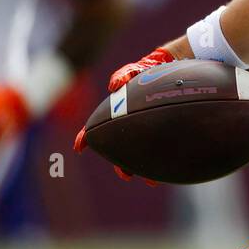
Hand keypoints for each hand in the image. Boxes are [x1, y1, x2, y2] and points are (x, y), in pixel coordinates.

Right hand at [77, 46, 171, 184]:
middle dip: (122, 164)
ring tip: (151, 180)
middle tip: (126, 175)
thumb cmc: (147, 71)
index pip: (96, 126)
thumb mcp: (135, 70)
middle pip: (121, 148)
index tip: (79, 148)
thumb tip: (114, 85)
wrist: (169, 68)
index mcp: (117, 111)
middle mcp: (129, 122)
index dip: (86, 137)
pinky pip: (161, 146)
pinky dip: (163, 158)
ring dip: (144, 167)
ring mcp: (145, 127)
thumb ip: (124, 75)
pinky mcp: (161, 127)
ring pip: (141, 152)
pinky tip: (170, 167)